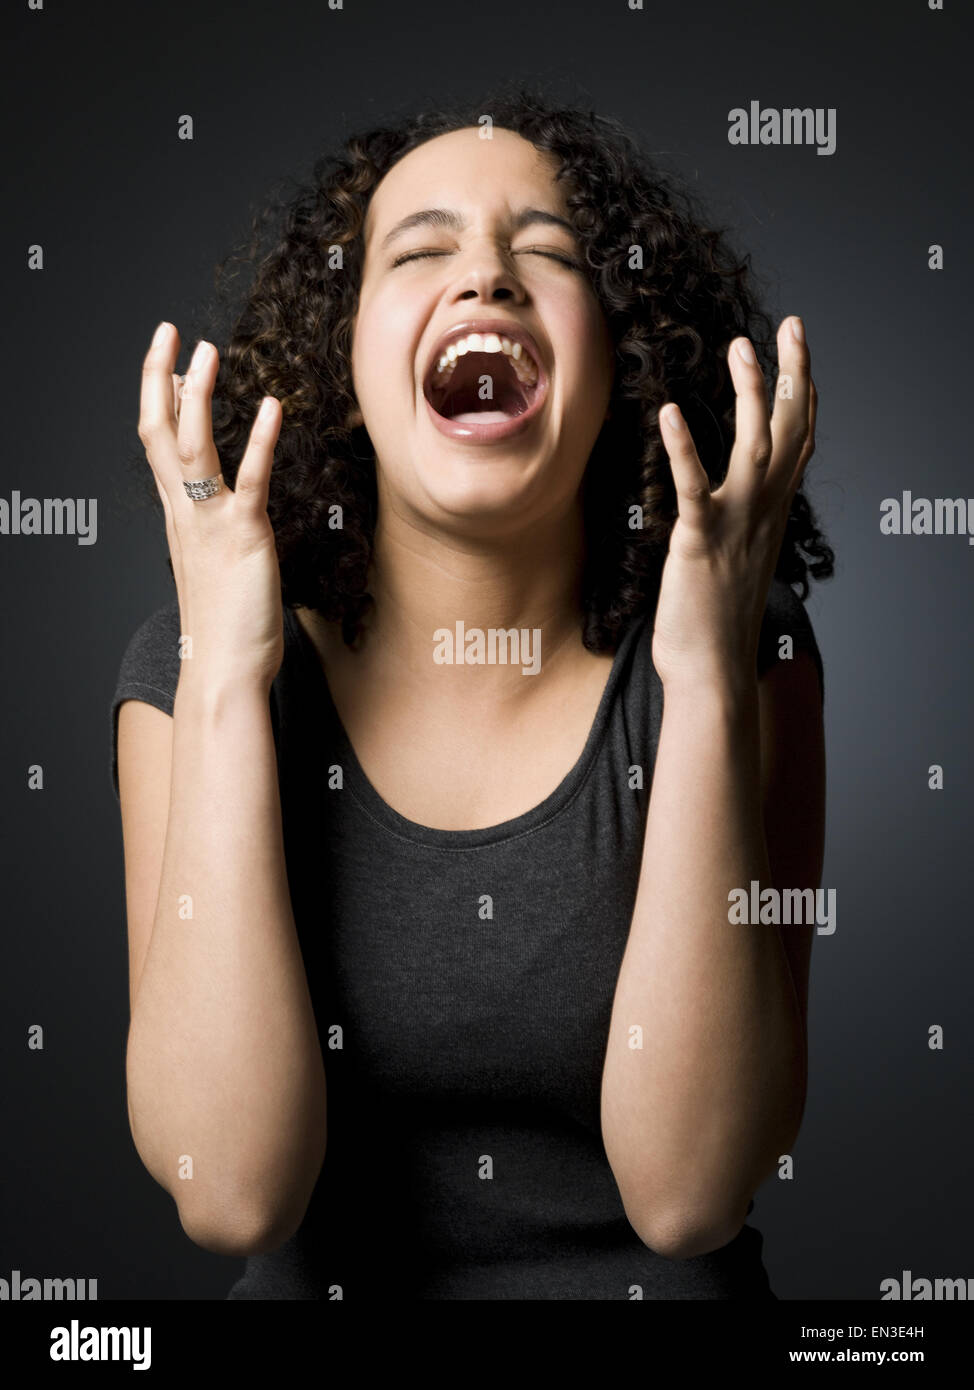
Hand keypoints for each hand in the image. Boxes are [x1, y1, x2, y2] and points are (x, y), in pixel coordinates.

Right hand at [137, 322, 284, 689]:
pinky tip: (272, 407)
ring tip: (208, 349)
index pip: (157, 444)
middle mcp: (185, 513)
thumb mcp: (216, 566)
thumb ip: (218, 532)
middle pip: (158, 432)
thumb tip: (231, 509)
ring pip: (191, 446)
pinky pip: (250, 480)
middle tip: (169, 330)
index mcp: (178, 517)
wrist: (222, 671)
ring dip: (197, 394)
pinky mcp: (244, 537)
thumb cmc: (226, 627)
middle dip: (159, 377)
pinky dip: (260, 441)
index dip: (157, 398)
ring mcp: (210, 523)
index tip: (165, 361)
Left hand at [650, 316, 816, 692]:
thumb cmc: (715, 625)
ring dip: (750, 393)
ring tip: (739, 347)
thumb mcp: (734, 562)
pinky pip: (692, 486)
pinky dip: (684, 449)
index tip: (799, 354)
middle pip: (789, 431)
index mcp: (771, 515)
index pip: (799, 444)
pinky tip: (671, 414)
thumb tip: (719, 507)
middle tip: (787, 326)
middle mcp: (762, 512)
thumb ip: (736, 526)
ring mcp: (735, 524)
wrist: (712, 673)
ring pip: (754, 445)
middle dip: (792, 374)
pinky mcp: (700, 540)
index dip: (803, 396)